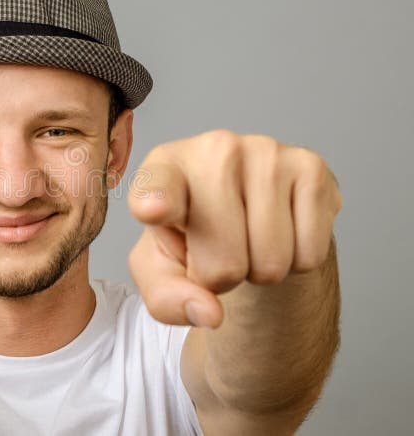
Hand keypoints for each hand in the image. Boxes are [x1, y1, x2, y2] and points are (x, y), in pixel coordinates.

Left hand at [127, 129, 341, 327]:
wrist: (246, 217)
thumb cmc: (192, 239)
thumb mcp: (161, 272)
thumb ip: (167, 299)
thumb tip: (210, 313)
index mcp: (163, 168)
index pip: (157, 187)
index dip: (156, 201)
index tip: (151, 209)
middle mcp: (213, 149)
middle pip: (224, 262)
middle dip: (222, 278)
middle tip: (218, 251)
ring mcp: (266, 152)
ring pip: (271, 262)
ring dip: (261, 270)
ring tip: (247, 240)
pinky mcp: (311, 168)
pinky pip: (309, 254)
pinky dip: (297, 261)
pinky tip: (281, 231)